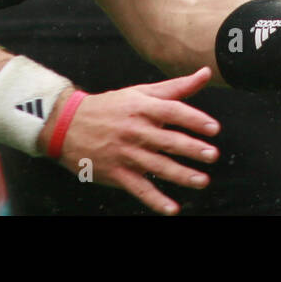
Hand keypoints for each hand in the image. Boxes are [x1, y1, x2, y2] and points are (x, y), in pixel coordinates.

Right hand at [43, 67, 220, 214]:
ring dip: (181, 175)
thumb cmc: (111, 106)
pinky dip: (156, 200)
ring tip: (203, 180)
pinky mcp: (117, 173)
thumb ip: (176, 87)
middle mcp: (135, 131)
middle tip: (212, 155)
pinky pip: (139, 189)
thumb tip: (205, 73)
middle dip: (192, 149)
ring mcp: (126, 154)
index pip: (172, 112)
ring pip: (157, 166)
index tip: (214, 128)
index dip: (194, 119)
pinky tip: (172, 208)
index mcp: (142, 108)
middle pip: (168, 140)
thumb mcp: (140, 92)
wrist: (67, 125)